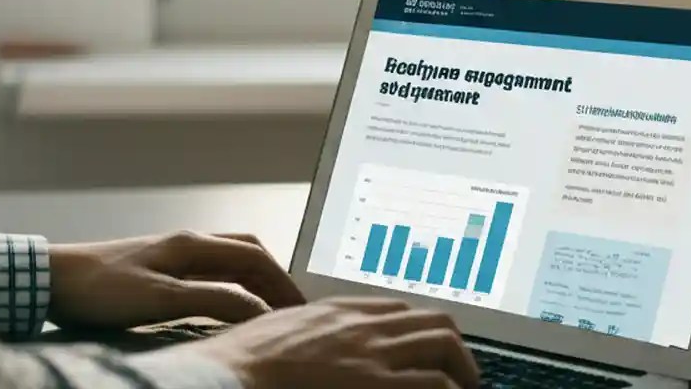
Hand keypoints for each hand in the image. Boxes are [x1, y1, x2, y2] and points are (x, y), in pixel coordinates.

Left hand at [47, 231, 304, 328]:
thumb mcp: (161, 300)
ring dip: (255, 279)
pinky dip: (232, 283)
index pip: (256, 259)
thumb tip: (259, 308)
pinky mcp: (157, 266)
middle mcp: (187, 242)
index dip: (283, 285)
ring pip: (229, 258)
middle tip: (293, 309)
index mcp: (193, 245)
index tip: (301, 313)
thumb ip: (212, 301)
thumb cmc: (101, 290)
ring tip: (269, 307)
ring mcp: (172, 252)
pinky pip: (210, 269)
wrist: (51, 279)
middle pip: (248, 251)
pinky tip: (228, 303)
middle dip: (276, 277)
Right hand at [159, 297, 478, 388]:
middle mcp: (364, 326)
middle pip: (433, 322)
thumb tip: (311, 348)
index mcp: (338, 311)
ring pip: (445, 347)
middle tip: (460, 375)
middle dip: (455, 349)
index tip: (427, 349)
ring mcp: (374, 355)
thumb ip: (306, 334)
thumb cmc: (239, 363)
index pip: (399, 309)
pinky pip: (434, 385)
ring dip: (462, 372)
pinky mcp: (378, 385)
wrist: (229, 376)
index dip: (419, 330)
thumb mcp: (277, 332)